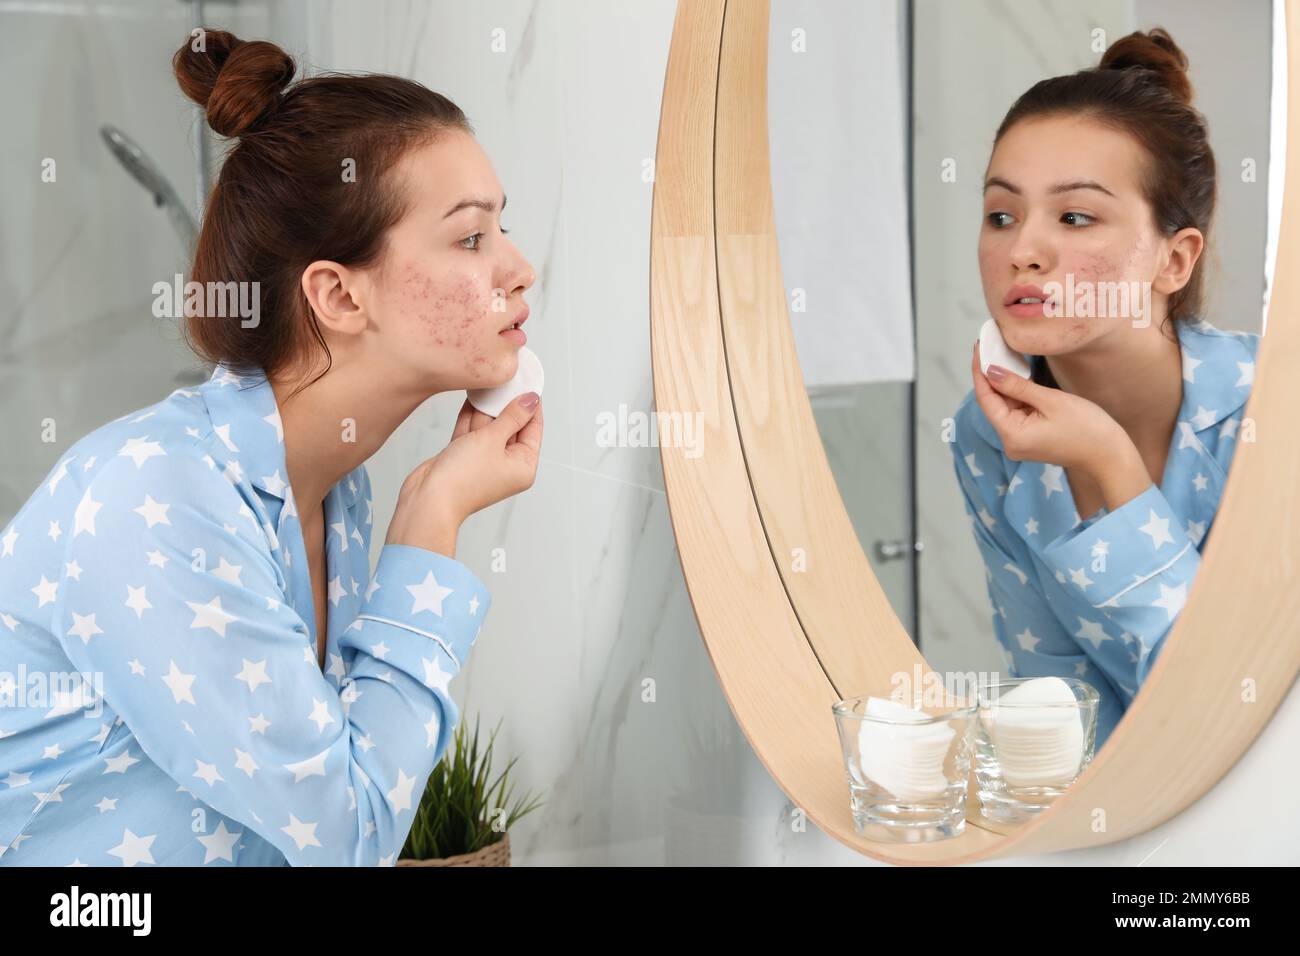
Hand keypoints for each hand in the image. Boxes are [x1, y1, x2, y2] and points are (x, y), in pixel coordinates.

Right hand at [385, 393, 542, 554]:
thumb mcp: (493, 439)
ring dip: (486, 408)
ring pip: (489, 427)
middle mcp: (506, 465)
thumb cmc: (463, 479)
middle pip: (511, 426)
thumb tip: (530, 401)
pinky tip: (473, 396)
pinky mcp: (463, 457)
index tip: (529, 382)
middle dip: (505, 404)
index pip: (534, 429)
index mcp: (523, 466)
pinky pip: (471, 432)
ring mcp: (484, 461)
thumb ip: (512, 417)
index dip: (531, 405)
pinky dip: (471, 416)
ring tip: (488, 382)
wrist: (428, 498)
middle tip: (506, 378)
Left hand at [971, 341, 1127, 475]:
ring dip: (1004, 383)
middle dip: (990, 375)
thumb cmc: (1087, 429)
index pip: (985, 399)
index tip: (978, 348)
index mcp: (1012, 435)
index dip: (980, 372)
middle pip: (993, 403)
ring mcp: (1019, 441)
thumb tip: (991, 370)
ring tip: (1000, 354)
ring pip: (1005, 406)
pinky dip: (1016, 394)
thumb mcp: (1051, 400)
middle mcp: (1010, 441)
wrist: (1110, 456)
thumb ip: (1017, 385)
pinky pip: (1017, 412)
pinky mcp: (1030, 438)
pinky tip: (1015, 374)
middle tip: (988, 346)